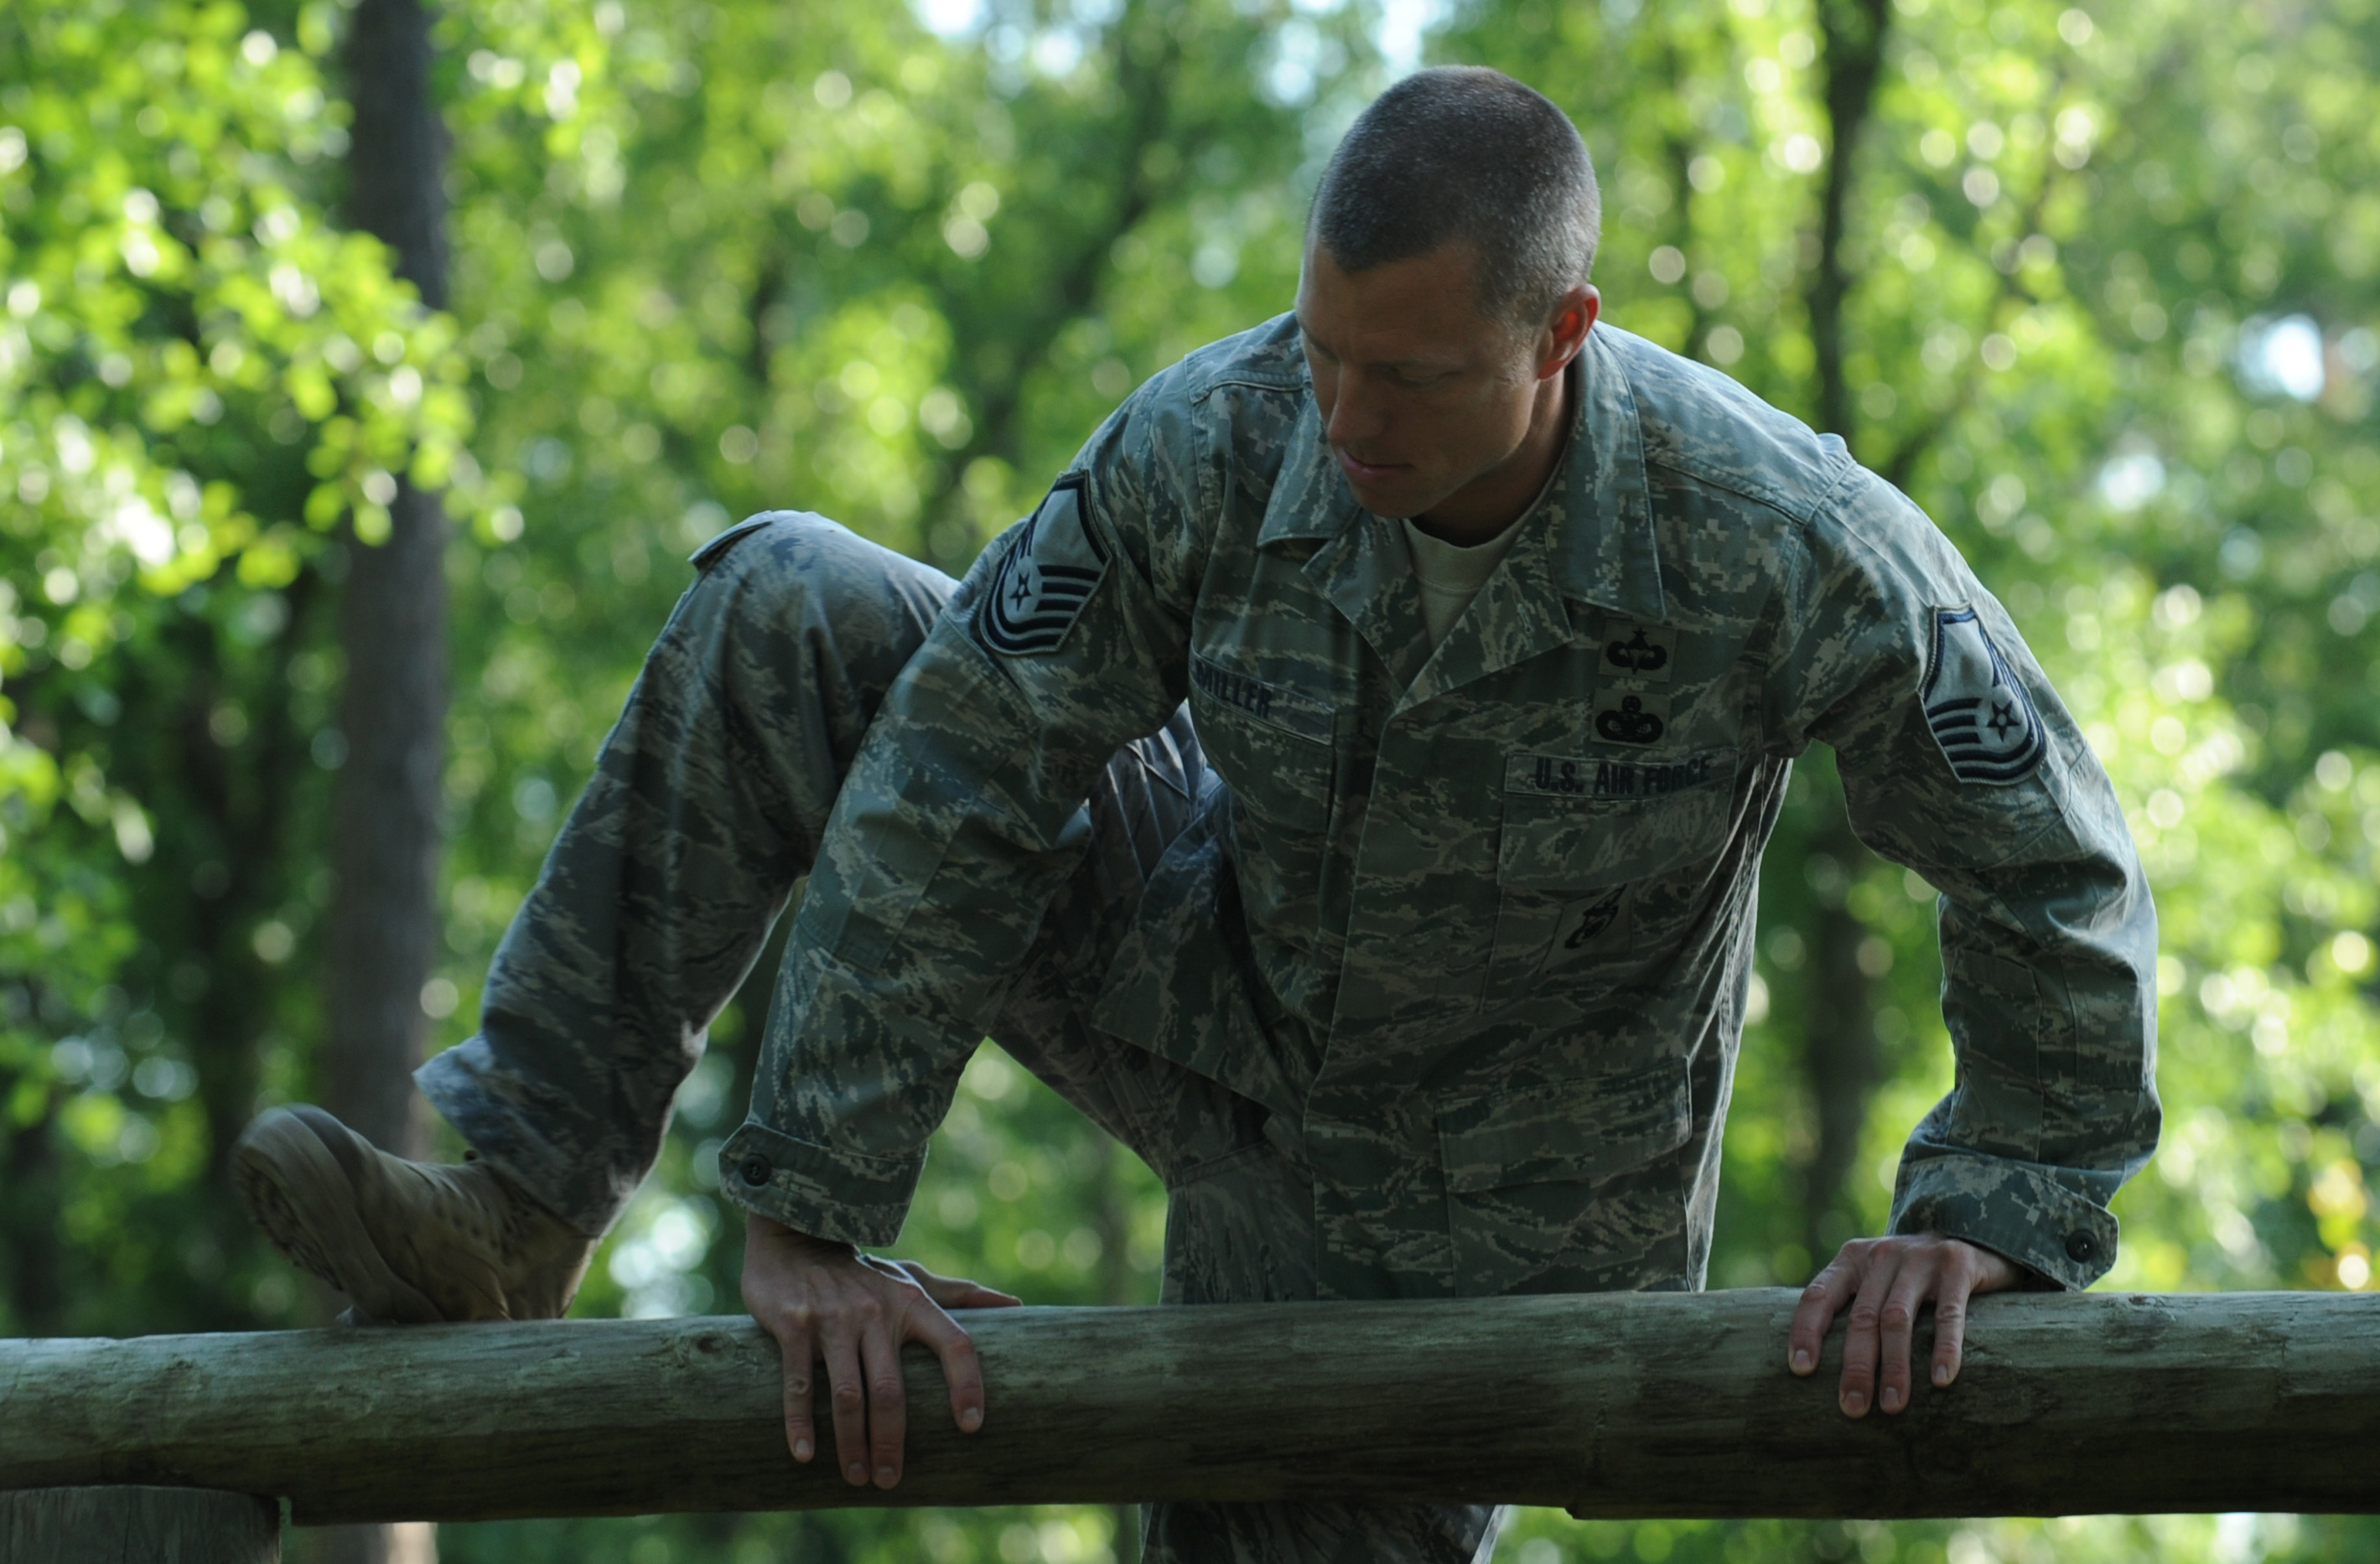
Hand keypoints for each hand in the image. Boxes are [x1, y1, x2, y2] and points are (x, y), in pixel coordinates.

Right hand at [740, 1212, 1018, 1487]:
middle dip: (893, 1441)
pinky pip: (800, 1384)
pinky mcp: (794, 1325)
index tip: (971, 1426)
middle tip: (891, 1480)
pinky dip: (800, 1424)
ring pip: (848, 1395)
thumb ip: (959, 1296)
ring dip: (852, 1443)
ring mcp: (834, 1318)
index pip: (954, 1343)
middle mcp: (877, 1310)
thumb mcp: (911, 1279)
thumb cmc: (862, 1272)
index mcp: (912, 1302)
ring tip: (857, 1476)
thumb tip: (1016, 1307)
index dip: (967, 1384)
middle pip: (892, 1390)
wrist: (796, 1239)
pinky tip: (806, 1455)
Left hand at [1786, 1232, 2018, 1417]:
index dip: (1806, 1332)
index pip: (1818, 1296)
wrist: (1967, 1231)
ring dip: (1894, 1366)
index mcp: (1852, 1259)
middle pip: (1862, 1318)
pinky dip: (1944, 1348)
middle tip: (1852, 1407)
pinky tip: (1941, 1380)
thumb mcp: (1875, 1276)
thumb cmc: (1909, 1272)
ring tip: (1892, 1406)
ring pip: (1898, 1319)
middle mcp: (1881, 1255)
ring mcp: (1919, 1258)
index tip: (1800, 1370)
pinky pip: (1947, 1314)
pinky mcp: (1957, 1266)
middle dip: (1855, 1366)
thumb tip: (1815, 1368)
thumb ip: (1852, 1306)